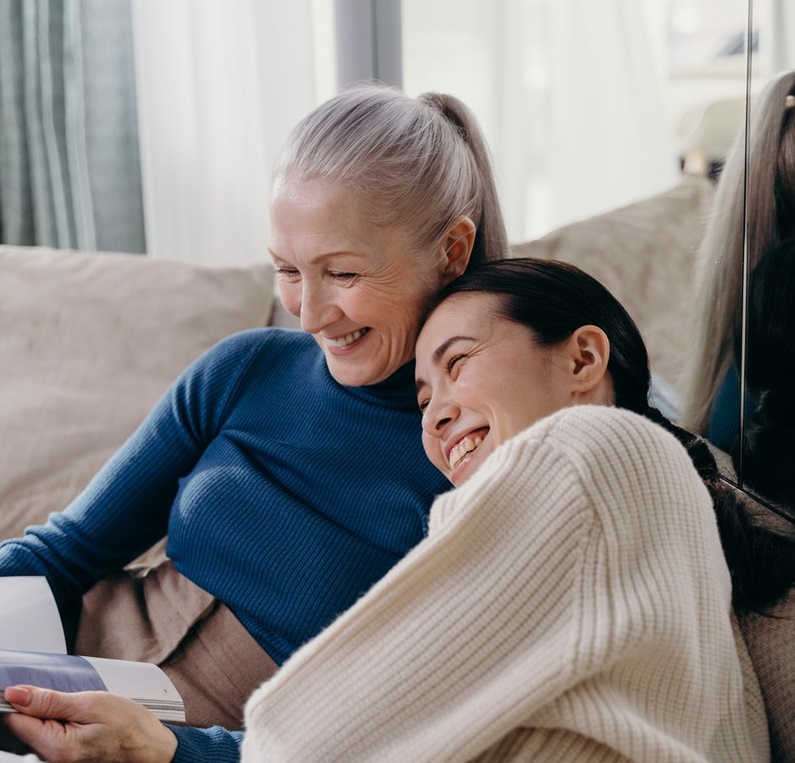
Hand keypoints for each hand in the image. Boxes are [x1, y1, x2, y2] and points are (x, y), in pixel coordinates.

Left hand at [1, 685, 177, 762]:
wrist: (150, 747)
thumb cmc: (129, 726)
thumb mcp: (92, 703)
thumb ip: (50, 701)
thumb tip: (15, 694)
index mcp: (55, 747)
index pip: (16, 720)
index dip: (21, 698)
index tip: (35, 686)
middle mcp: (51, 759)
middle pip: (23, 726)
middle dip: (37, 705)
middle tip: (67, 695)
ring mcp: (57, 760)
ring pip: (36, 729)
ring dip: (49, 713)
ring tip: (77, 706)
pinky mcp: (63, 758)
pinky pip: (48, 735)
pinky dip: (57, 721)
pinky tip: (76, 716)